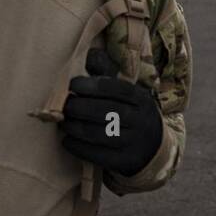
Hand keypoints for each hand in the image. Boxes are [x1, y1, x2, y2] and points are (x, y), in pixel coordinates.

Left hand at [60, 48, 162, 175]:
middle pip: (105, 111)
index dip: (91, 85)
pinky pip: (97, 154)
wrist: (153, 148)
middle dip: (79, 107)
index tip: (72, 84)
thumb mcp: (126, 93)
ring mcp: (134, 142)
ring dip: (75, 127)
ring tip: (63, 122)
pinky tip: (67, 141)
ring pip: (99, 133)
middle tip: (63, 106)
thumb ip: (107, 74)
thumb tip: (89, 53)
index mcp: (141, 98)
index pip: (115, 88)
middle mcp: (141, 120)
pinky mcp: (125, 161)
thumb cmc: (131, 113)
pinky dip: (78, 147)